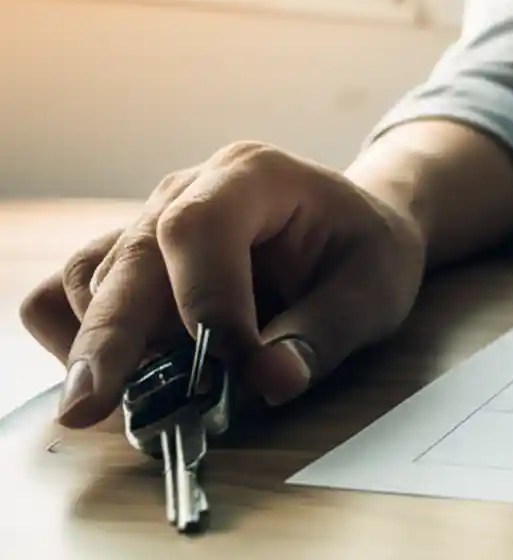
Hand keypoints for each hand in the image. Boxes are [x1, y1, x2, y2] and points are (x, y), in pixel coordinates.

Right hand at [20, 141, 426, 427]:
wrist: (353, 229)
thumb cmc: (365, 251)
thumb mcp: (374, 289)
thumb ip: (326, 334)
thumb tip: (273, 382)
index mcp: (254, 175)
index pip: (199, 229)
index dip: (205, 301)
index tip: (233, 366)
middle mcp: (188, 190)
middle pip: (128, 258)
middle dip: (111, 338)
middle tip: (89, 407)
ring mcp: (149, 223)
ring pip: (88, 279)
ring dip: (101, 344)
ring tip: (142, 396)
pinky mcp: (129, 262)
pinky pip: (67, 295)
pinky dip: (79, 339)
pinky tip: (128, 373)